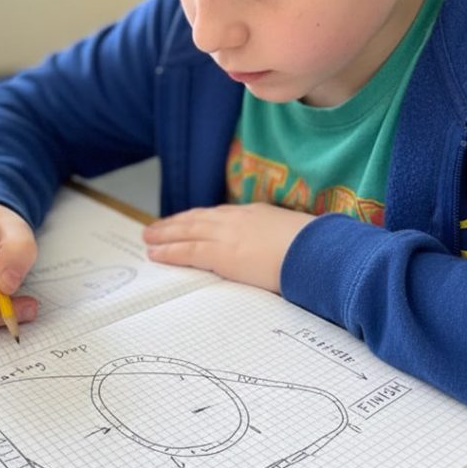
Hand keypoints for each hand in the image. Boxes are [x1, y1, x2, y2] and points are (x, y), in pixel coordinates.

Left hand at [142, 202, 313, 293]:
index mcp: (257, 213)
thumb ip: (281, 240)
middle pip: (198, 219)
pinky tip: (156, 254)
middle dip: (175, 223)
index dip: (200, 218)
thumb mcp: (296, 237)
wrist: (318, 252)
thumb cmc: (315, 249)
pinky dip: (169, 252)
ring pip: (187, 232)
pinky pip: (188, 251)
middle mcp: (238, 219)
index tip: (187, 220)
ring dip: (165, 235)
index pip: (220, 214)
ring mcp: (228, 234)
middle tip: (156, 228)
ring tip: (148, 238)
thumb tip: (284, 251)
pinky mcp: (222, 254)